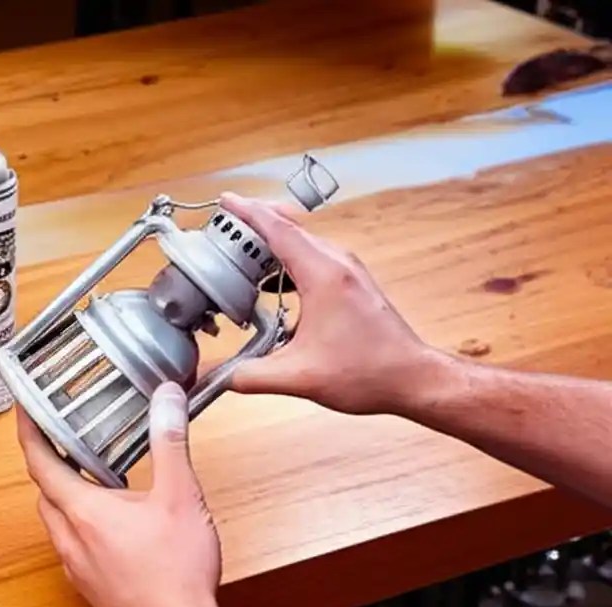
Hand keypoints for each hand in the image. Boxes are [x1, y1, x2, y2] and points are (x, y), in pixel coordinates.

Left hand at [16, 382, 219, 606]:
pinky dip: (81, 524)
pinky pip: (73, 545)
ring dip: (66, 495)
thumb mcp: (181, 497)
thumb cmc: (176, 577)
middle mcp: (70, 540)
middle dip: (49, 462)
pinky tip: (112, 524)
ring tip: (92, 476)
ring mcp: (77, 567)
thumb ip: (170, 442)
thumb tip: (166, 399)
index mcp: (83, 512)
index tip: (23, 408)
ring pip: (57, 521)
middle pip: (45, 491)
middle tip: (62, 437)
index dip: (28, 430)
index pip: (40, 461)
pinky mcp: (91, 586)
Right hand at [220, 192, 438, 415]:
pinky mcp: (353, 284)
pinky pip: (315, 258)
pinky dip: (289, 261)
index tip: (226, 201)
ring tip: (243, 255)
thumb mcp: (298, 377)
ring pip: (304, 243)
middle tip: (225, 228)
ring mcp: (348, 272)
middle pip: (291, 228)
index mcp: (323, 275)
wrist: (412, 378)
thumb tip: (220, 377)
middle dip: (256, 223)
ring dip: (274, 243)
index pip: (279, 229)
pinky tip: (274, 285)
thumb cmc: (367, 372)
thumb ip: (250, 377)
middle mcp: (337, 264)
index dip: (247, 212)